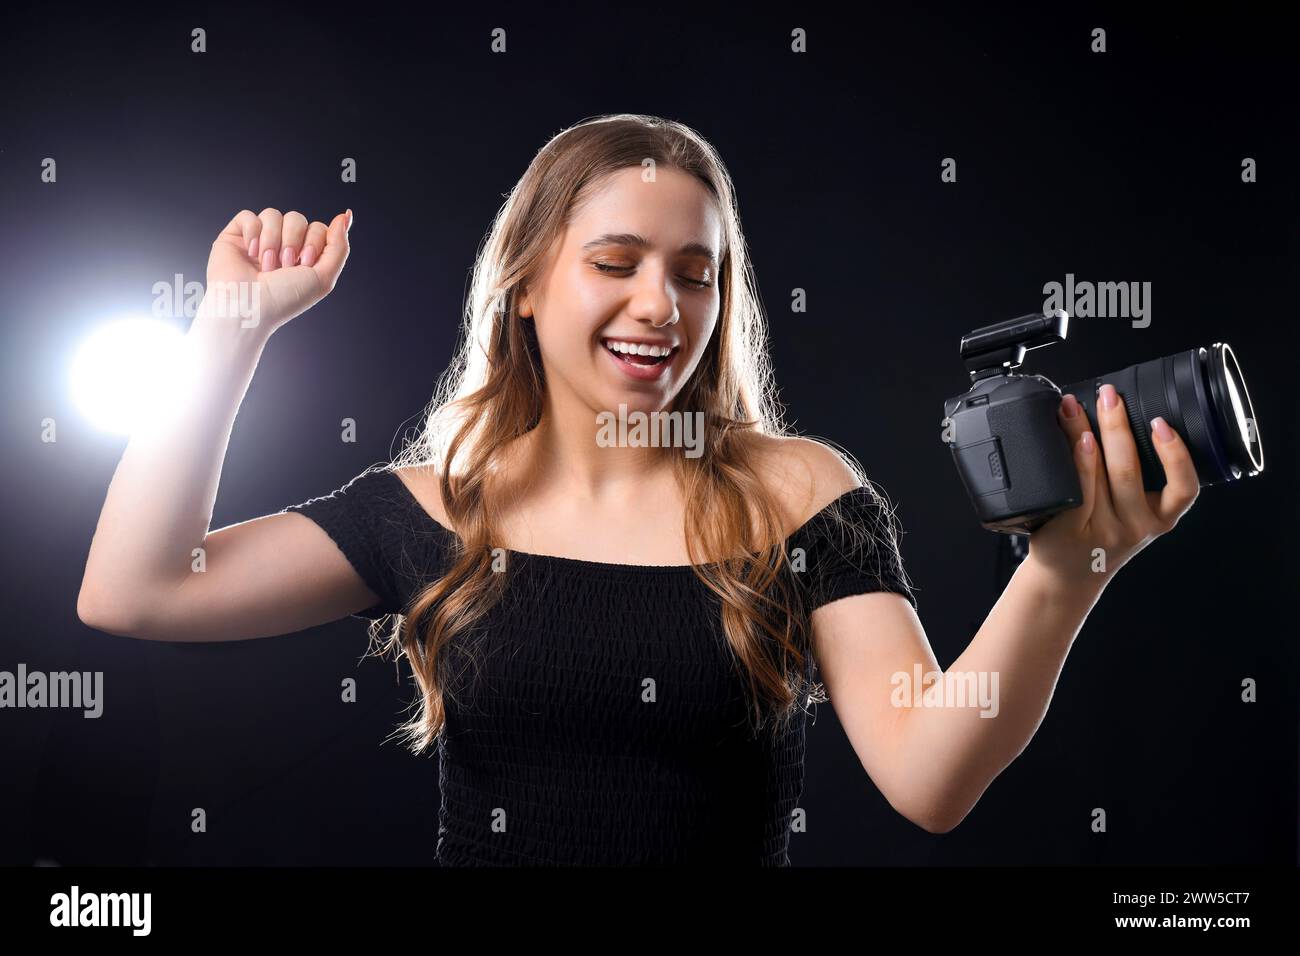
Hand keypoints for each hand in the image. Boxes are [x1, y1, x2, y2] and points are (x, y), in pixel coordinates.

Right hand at [202, 207, 351, 334]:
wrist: (248, 307)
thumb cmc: (285, 299)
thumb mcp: (323, 277)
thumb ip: (339, 246)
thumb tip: (346, 215)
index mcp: (303, 255)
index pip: (317, 228)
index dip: (314, 241)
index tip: (304, 264)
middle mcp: (282, 245)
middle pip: (297, 218)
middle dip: (293, 241)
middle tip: (284, 266)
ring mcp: (259, 239)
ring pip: (273, 214)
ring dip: (272, 240)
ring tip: (266, 265)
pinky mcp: (236, 236)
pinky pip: (248, 216)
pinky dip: (252, 232)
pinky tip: (250, 252)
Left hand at [1027, 384, 1199, 586]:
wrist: (1068, 576)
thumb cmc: (1100, 534)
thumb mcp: (1132, 511)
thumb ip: (1135, 476)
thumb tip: (1116, 413)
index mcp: (1159, 517)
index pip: (1183, 489)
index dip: (1177, 456)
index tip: (1162, 423)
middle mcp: (1135, 526)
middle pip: (1129, 472)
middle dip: (1118, 426)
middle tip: (1109, 395)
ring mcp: (1103, 531)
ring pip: (1099, 478)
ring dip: (1085, 434)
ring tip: (1074, 406)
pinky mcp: (1072, 533)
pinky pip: (1076, 492)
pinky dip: (1076, 462)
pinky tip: (1071, 441)